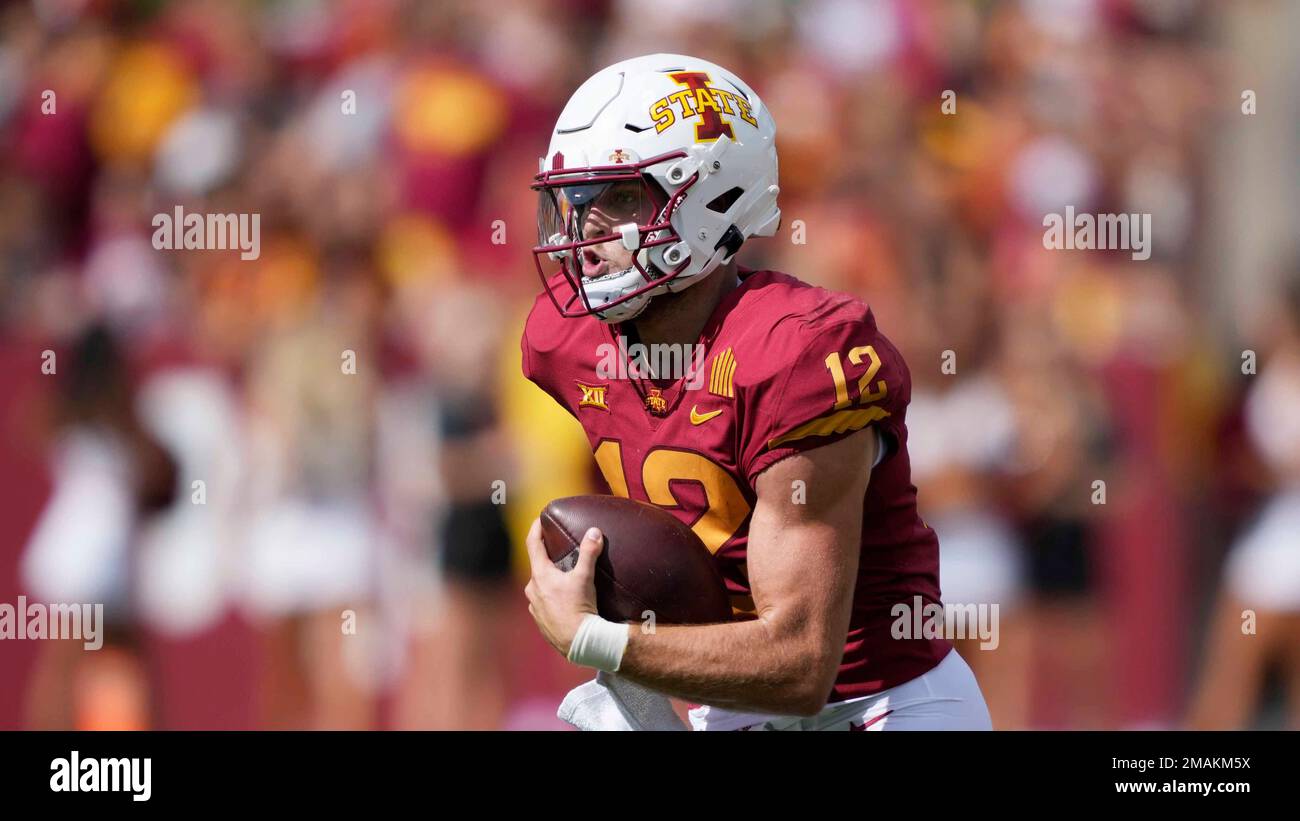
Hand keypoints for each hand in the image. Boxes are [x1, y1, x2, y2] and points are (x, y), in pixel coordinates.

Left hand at [524, 518, 602, 656]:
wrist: (578, 642)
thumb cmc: (580, 607)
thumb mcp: (585, 577)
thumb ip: (589, 553)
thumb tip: (594, 531)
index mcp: (540, 575)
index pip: (533, 544)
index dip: (536, 529)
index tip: (540, 520)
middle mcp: (532, 589)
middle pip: (538, 566)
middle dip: (548, 558)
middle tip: (559, 551)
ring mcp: (534, 606)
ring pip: (539, 586)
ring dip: (549, 580)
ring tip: (564, 579)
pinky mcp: (540, 620)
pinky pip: (543, 603)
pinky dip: (551, 598)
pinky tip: (563, 601)